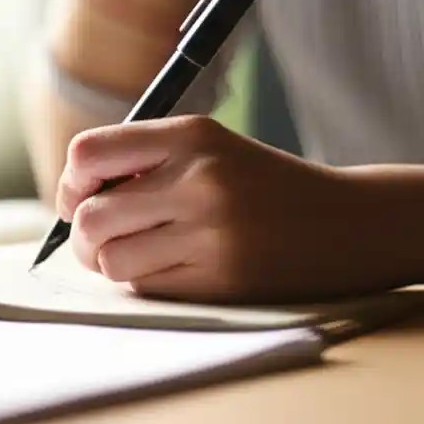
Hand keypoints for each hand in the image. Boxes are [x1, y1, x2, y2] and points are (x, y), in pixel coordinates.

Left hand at [58, 115, 387, 302]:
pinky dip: (146, 284)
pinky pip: (146, 288)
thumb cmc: (267, 188)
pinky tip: (175, 272)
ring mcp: (211, 231)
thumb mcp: (214, 151)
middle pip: (90, 216)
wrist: (352, 223)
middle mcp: (199, 178)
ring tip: (139, 258)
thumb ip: (148, 162)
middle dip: (83, 237)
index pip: (88, 154)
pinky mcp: (222, 278)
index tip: (80, 199)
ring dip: (114, 265)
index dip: (71, 183)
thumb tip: (71, 199)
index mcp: (192, 136)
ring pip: (111, 259)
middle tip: (101, 243)